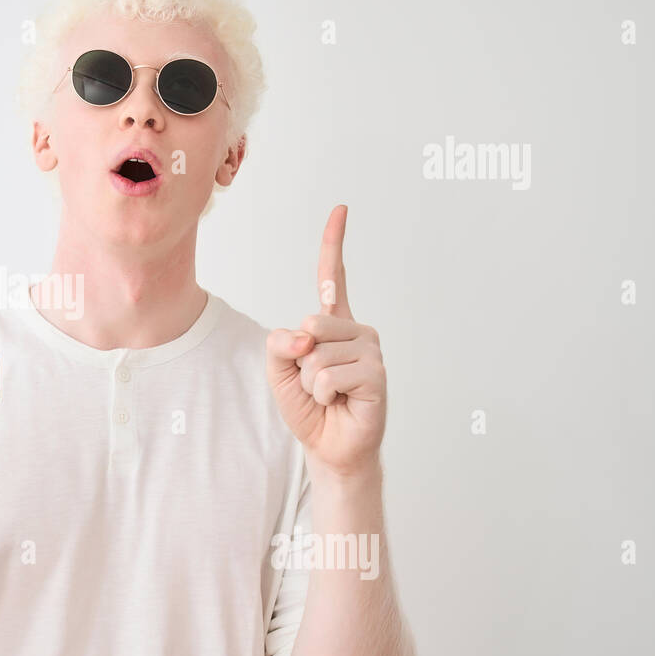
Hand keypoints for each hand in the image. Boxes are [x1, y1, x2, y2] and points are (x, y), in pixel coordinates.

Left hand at [266, 205, 386, 478]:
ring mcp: (370, 351)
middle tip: (315, 383)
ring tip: (328, 396)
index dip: (334, 243)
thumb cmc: (307, 406)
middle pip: (310, 324)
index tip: (340, 209)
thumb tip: (306, 335)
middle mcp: (357, 331)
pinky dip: (321, 395)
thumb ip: (279, 343)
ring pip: (316, 355)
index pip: (332, 278)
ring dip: (310, 384)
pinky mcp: (376, 375)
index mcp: (333, 324)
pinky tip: (338, 403)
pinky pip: (328, 376)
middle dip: (299, 360)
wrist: (328, 446)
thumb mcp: (278, 369)